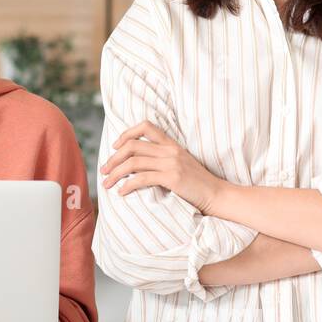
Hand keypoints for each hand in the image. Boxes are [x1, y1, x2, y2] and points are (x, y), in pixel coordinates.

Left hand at [100, 119, 225, 213]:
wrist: (217, 195)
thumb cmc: (197, 184)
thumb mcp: (181, 164)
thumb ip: (163, 159)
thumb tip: (137, 163)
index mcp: (172, 144)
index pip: (145, 126)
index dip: (126, 134)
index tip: (115, 147)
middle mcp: (170, 150)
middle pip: (132, 145)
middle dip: (113, 158)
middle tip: (103, 171)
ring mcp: (171, 163)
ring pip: (133, 163)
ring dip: (115, 173)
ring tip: (107, 184)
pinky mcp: (172, 178)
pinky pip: (141, 179)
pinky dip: (127, 185)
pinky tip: (121, 192)